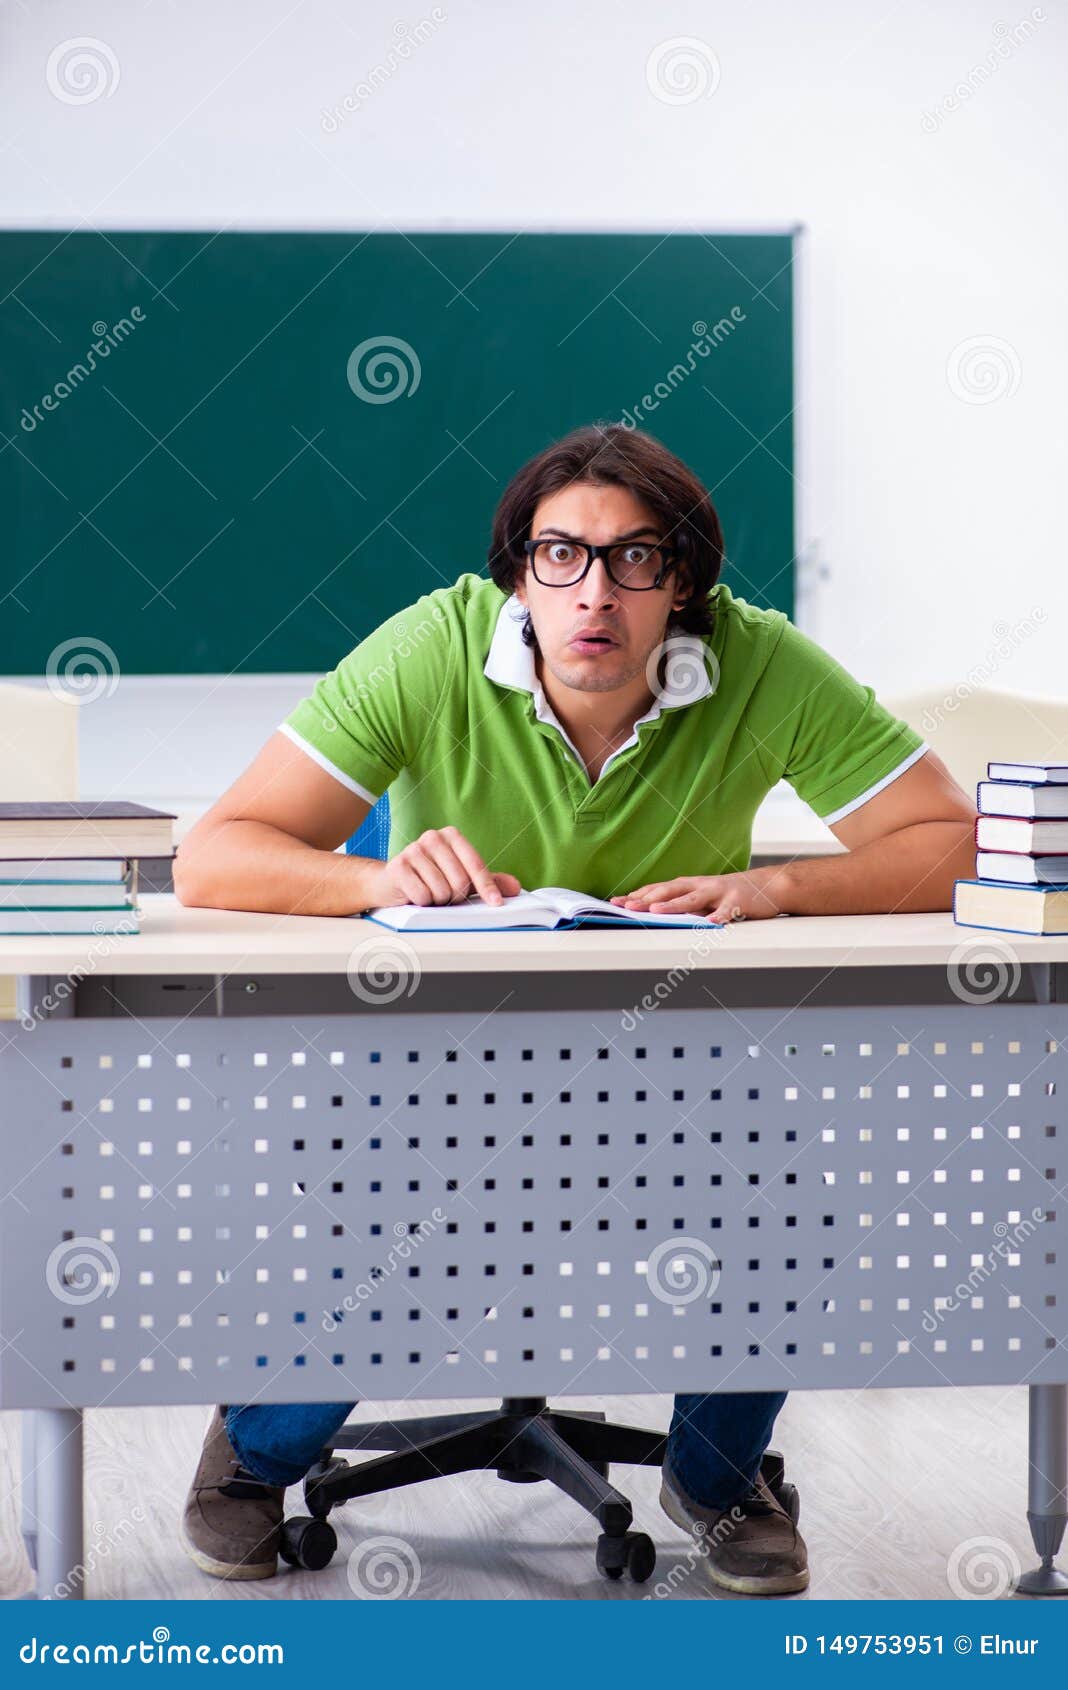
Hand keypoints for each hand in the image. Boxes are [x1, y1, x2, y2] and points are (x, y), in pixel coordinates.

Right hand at [362, 826, 520, 908]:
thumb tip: (515, 887)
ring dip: (437, 900)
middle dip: (455, 896)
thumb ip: (487, 881)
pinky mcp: (397, 865)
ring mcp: (413, 849)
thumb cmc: (429, 878)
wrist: (391, 882)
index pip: (476, 864)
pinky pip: (422, 895)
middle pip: (459, 881)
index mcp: (451, 836)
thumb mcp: (461, 878)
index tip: (496, 903)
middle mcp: (432, 837)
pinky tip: (414, 893)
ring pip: (441, 890)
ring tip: (429, 892)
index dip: (487, 887)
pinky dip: (422, 901)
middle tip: (445, 894)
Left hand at [609, 865, 790, 922]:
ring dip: (673, 905)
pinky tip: (710, 922)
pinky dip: (719, 916)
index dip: (637, 895)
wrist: (767, 886)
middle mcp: (701, 885)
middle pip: (670, 891)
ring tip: (655, 911)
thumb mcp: (703, 896)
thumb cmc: (730, 894)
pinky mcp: (738, 902)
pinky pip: (727, 912)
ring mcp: (719, 893)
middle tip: (626, 906)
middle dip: (647, 899)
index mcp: (690, 885)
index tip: (616, 902)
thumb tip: (652, 912)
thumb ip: (682, 903)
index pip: (658, 889)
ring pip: (693, 899)